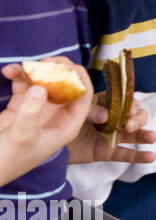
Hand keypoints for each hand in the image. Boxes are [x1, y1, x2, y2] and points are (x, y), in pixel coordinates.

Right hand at [0, 60, 95, 183]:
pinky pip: (24, 86)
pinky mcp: (22, 107)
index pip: (84, 96)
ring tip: (22, 66)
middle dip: (57, 70)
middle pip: (66, 85)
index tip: (66, 64)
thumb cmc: (8, 158)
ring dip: (34, 71)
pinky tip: (8, 72)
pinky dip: (18, 77)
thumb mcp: (21, 136)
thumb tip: (40, 86)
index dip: (79, 77)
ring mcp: (40, 110)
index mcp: (68, 124)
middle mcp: (58, 115)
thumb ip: (31, 112)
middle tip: (45, 60)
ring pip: (44, 82)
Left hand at [69, 93, 155, 164]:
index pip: (125, 101)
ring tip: (151, 137)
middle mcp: (112, 119)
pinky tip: (150, 156)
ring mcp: (111, 136)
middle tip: (129, 126)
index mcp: (105, 104)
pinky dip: (139, 156)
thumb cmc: (61, 119)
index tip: (129, 110)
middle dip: (138, 119)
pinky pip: (126, 154)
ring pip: (134, 134)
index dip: (131, 104)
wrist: (47, 141)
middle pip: (135, 116)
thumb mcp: (75, 109)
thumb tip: (106, 116)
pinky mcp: (108, 152)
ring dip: (145, 134)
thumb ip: (91, 110)